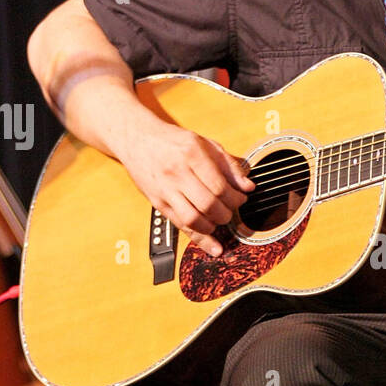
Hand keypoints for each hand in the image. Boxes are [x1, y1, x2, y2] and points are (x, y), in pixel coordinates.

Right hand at [118, 117, 254, 256]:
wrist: (137, 139)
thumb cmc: (173, 141)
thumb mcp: (205, 144)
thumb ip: (229, 165)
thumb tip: (248, 186)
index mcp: (192, 155)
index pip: (219, 186)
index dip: (235, 198)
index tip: (241, 199)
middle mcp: (176, 173)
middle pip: (208, 205)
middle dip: (226, 213)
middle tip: (231, 210)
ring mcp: (165, 190)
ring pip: (193, 219)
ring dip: (213, 226)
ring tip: (219, 221)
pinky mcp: (158, 203)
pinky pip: (180, 226)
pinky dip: (199, 239)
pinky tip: (213, 246)